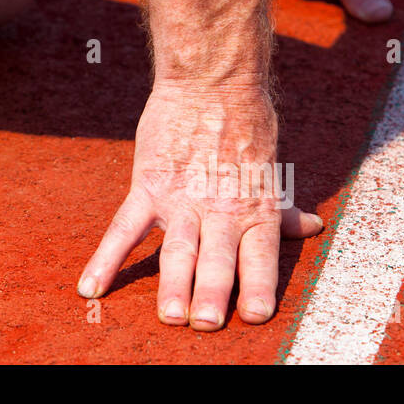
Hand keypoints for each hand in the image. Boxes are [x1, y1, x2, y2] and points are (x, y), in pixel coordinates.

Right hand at [78, 82, 322, 329]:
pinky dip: (107, 258)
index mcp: (254, 209)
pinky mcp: (149, 185)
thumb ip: (280, 208)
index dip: (259, 287)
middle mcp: (220, 209)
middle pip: (216, 259)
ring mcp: (182, 198)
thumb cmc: (245, 124)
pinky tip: (91, 287)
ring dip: (173, 284)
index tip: (255, 316)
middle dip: (212, 294)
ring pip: (177, 249)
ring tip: (170, 316)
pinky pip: (125, 227)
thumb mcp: (268, 170)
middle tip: (206, 324)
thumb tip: (312, 226)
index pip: (259, 257)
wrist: (211, 80)